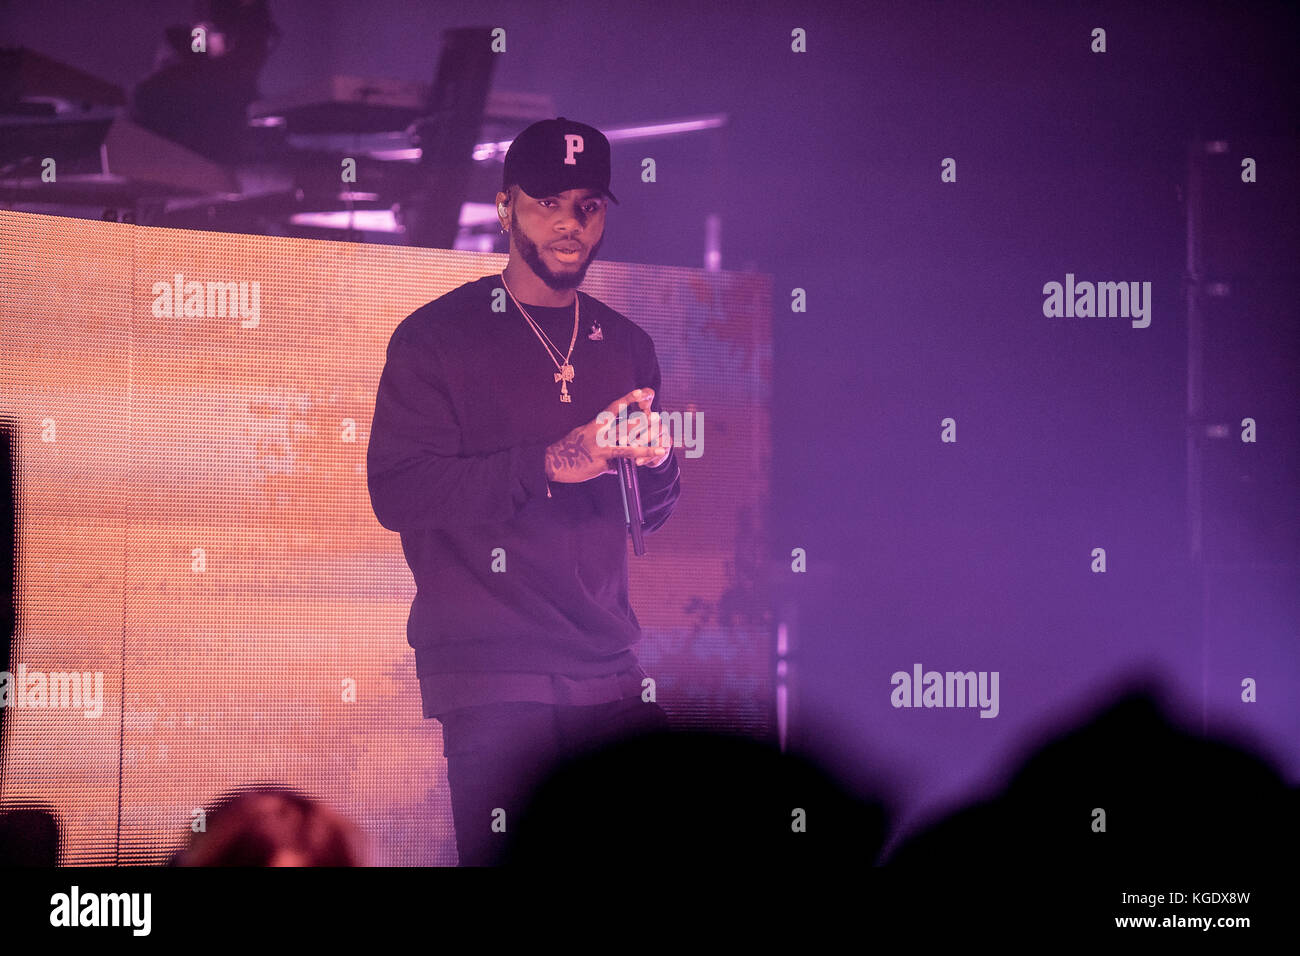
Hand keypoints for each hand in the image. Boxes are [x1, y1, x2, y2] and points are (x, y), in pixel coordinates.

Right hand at [544, 388, 665, 483]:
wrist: (552, 462)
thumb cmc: (569, 447)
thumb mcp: (584, 433)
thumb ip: (601, 433)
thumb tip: (613, 429)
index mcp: (596, 424)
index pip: (614, 408)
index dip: (628, 399)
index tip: (642, 392)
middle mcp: (600, 435)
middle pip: (625, 427)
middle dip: (642, 423)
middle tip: (657, 416)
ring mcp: (601, 450)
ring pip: (627, 448)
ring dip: (645, 448)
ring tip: (661, 448)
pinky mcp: (600, 465)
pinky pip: (618, 466)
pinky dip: (627, 467)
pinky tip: (638, 467)